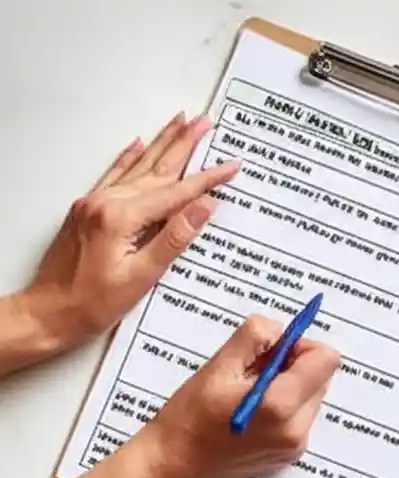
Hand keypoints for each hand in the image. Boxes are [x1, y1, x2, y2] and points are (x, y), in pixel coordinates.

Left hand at [22, 112, 239, 350]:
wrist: (47, 313)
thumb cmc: (91, 303)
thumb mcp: (141, 277)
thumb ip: (174, 238)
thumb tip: (202, 207)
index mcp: (121, 218)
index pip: (176, 193)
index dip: (207, 179)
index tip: (230, 166)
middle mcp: (106, 203)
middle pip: (156, 168)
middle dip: (184, 143)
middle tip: (205, 122)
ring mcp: (93, 203)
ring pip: (137, 166)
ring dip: (161, 143)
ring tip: (179, 122)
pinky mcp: (86, 210)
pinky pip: (114, 175)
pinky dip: (129, 158)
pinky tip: (138, 144)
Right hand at [135, 315, 340, 477]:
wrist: (174, 467)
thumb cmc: (188, 418)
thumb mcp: (217, 367)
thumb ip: (254, 338)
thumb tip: (281, 330)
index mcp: (281, 405)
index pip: (326, 359)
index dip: (300, 346)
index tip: (271, 351)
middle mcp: (297, 429)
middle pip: (322, 376)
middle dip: (294, 365)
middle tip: (253, 373)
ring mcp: (296, 445)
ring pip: (313, 395)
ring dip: (289, 385)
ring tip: (249, 394)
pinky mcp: (291, 453)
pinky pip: (302, 415)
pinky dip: (285, 405)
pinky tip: (252, 411)